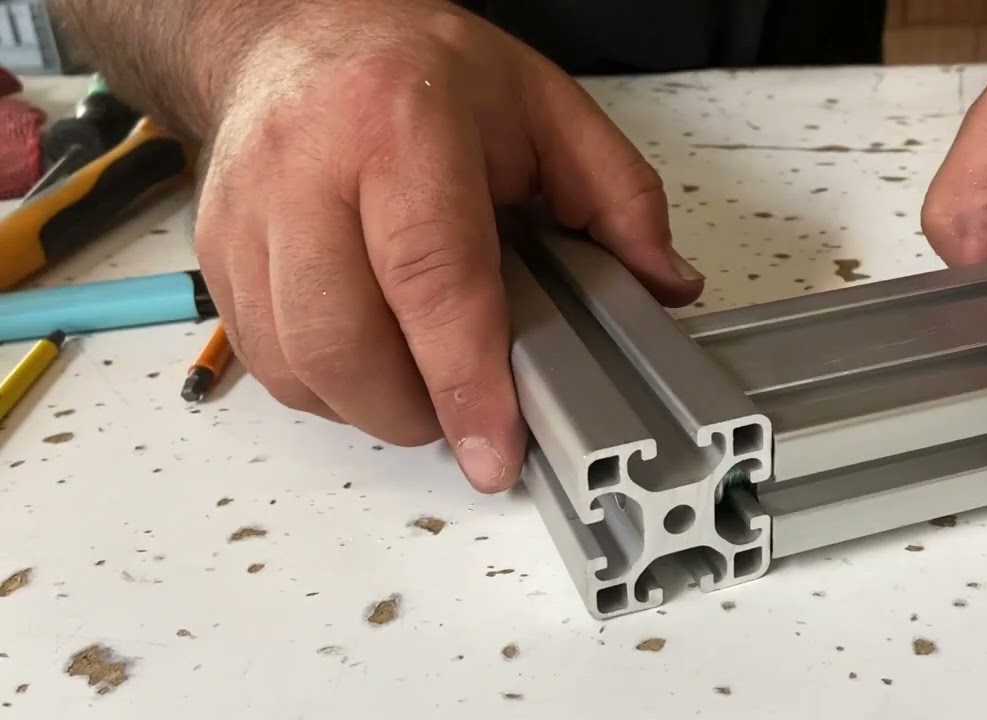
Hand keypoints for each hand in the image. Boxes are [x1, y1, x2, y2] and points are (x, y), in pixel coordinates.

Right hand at [193, 2, 702, 491]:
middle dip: (413, 410)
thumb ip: (618, 195)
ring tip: (419, 380)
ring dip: (368, 404)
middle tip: (463, 414)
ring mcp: (247, 212)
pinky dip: (323, 386)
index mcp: (399, 121)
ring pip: (295, 364)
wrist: (302, 32)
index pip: (431, 276)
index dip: (466, 378)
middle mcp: (305, 167)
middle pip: (342, 340)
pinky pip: (264, 359)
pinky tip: (367, 356)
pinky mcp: (216, 251)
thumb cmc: (420, 68)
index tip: (495, 449)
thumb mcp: (544, 104)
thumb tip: (665, 284)